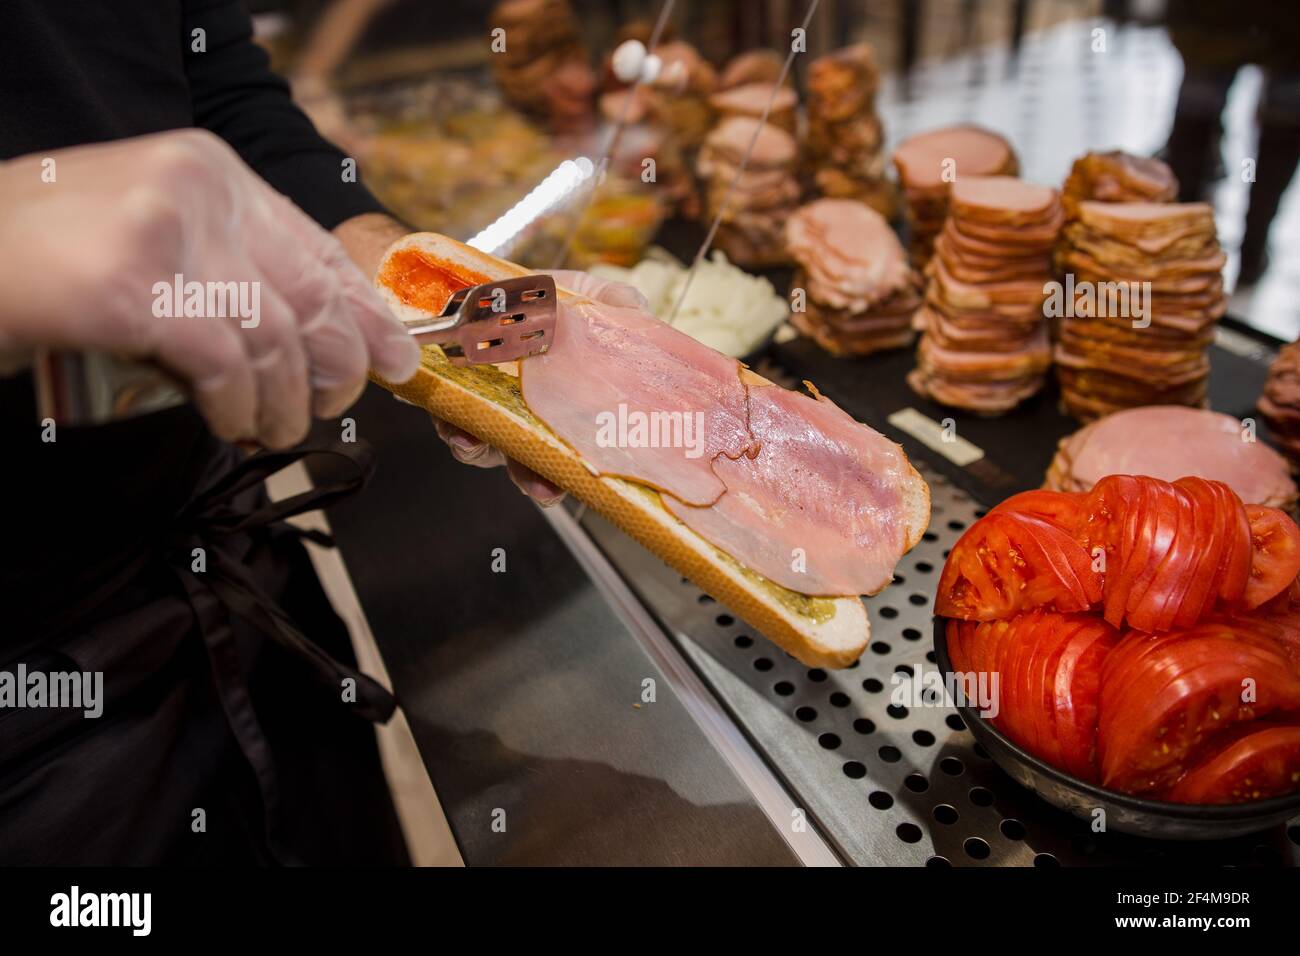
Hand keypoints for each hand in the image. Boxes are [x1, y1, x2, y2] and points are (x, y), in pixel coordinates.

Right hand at [0, 129, 419, 447]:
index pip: (318, 249)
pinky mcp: (131, 286)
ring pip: (276, 341)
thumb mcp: (156, 241)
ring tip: (270, 428)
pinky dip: (236, 406)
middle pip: (311, 297)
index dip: (365, 314)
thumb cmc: (48, 262)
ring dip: (283, 404)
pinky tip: (229, 421)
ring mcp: (164, 231)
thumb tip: (326, 334)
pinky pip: (225, 366)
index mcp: (210, 169)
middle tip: (327, 407)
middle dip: (336, 368)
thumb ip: (232, 268)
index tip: (394, 358)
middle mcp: (197, 186)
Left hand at [428, 268, 648, 506]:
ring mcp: (488, 409)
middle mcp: (527, 419)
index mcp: (565, 408)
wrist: (491, 282)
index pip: (572, 454)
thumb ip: (618, 307)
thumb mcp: (592, 298)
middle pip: (530, 464)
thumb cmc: (551, 302)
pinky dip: (448, 422)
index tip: (580, 484)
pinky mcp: (450, 393)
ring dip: (478, 450)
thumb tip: (638, 315)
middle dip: (534, 480)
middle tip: (544, 488)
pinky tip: (452, 420)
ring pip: (483, 447)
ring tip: (475, 443)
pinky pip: (446, 417)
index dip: (574, 474)